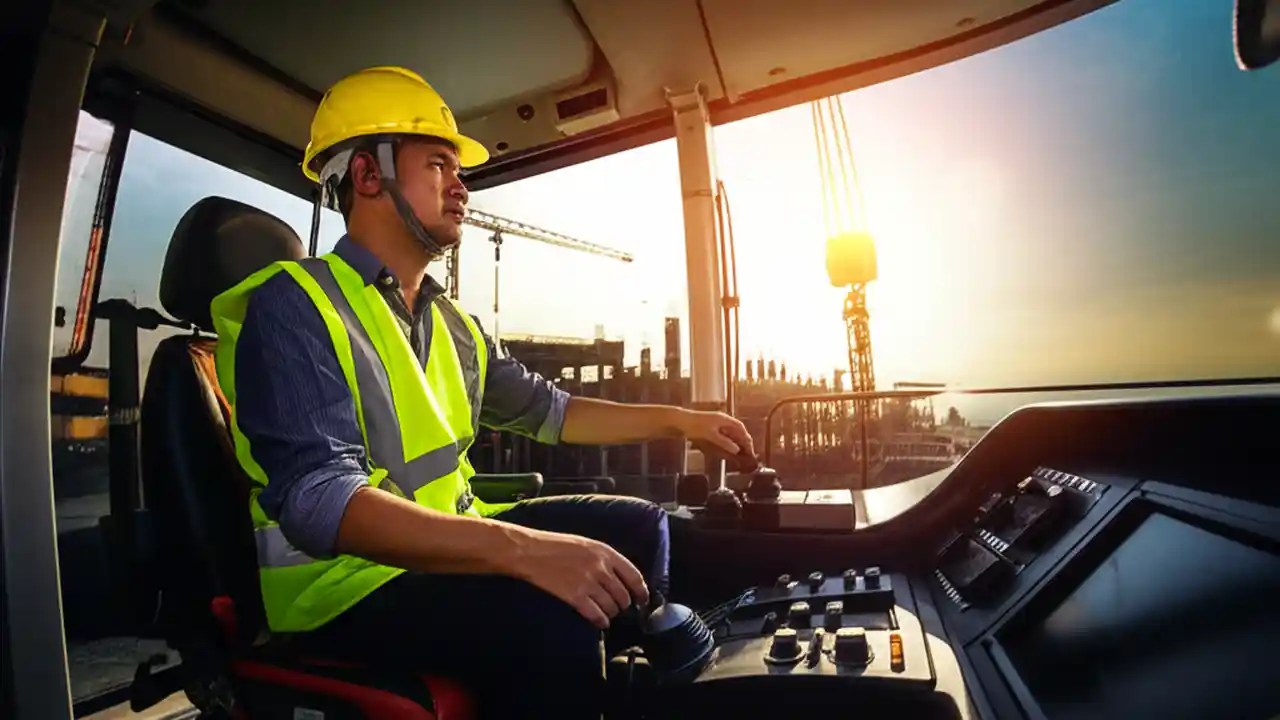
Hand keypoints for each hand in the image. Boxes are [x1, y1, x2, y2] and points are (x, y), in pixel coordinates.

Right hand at [516, 529, 648, 628]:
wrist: (530, 552)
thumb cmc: (556, 546)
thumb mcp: (586, 545)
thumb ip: (604, 559)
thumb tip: (620, 578)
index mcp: (605, 552)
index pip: (634, 576)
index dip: (641, 591)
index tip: (643, 600)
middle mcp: (600, 567)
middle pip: (623, 595)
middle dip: (624, 605)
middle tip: (619, 608)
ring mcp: (588, 582)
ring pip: (612, 607)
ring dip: (611, 614)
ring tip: (607, 614)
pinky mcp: (574, 596)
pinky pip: (596, 615)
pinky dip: (601, 621)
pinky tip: (600, 622)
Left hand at [679, 409, 758, 471]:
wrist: (680, 421)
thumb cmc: (695, 426)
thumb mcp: (711, 435)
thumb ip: (724, 442)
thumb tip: (737, 450)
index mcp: (725, 419)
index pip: (740, 428)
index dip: (746, 438)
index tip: (750, 449)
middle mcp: (722, 420)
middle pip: (736, 431)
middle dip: (742, 442)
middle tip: (746, 454)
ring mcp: (716, 424)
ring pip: (730, 434)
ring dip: (735, 443)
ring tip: (739, 454)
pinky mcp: (710, 428)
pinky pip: (723, 436)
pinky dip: (727, 443)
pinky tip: (727, 450)